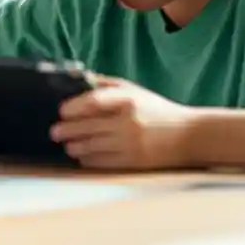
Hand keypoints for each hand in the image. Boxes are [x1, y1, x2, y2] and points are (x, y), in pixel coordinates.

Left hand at [51, 77, 195, 169]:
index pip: (94, 101)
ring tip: (67, 145)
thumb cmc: (157, 110)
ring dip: (74, 147)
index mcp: (129, 99)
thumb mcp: (135, 91)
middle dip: (67, 130)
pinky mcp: (134, 162)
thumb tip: (77, 82)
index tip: (62, 111)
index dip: (74, 107)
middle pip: (88, 127)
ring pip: (92, 147)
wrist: (189, 136)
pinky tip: (82, 157)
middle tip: (54, 132)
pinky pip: (102, 162)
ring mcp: (131, 144)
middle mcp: (128, 121)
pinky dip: (88, 160)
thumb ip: (106, 85)